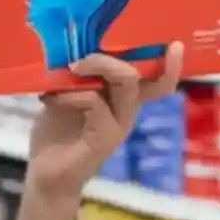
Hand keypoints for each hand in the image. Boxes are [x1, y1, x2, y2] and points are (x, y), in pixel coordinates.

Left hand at [26, 43, 183, 200]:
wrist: (46, 175)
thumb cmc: (56, 133)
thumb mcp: (63, 97)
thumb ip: (74, 78)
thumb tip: (70, 48)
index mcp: (120, 100)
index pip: (156, 82)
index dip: (169, 65)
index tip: (174, 44)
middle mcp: (125, 111)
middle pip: (137, 75)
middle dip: (109, 58)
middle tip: (79, 60)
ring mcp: (118, 125)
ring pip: (125, 84)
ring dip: (94, 69)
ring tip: (67, 72)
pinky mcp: (104, 138)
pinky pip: (95, 102)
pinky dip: (71, 94)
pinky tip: (50, 99)